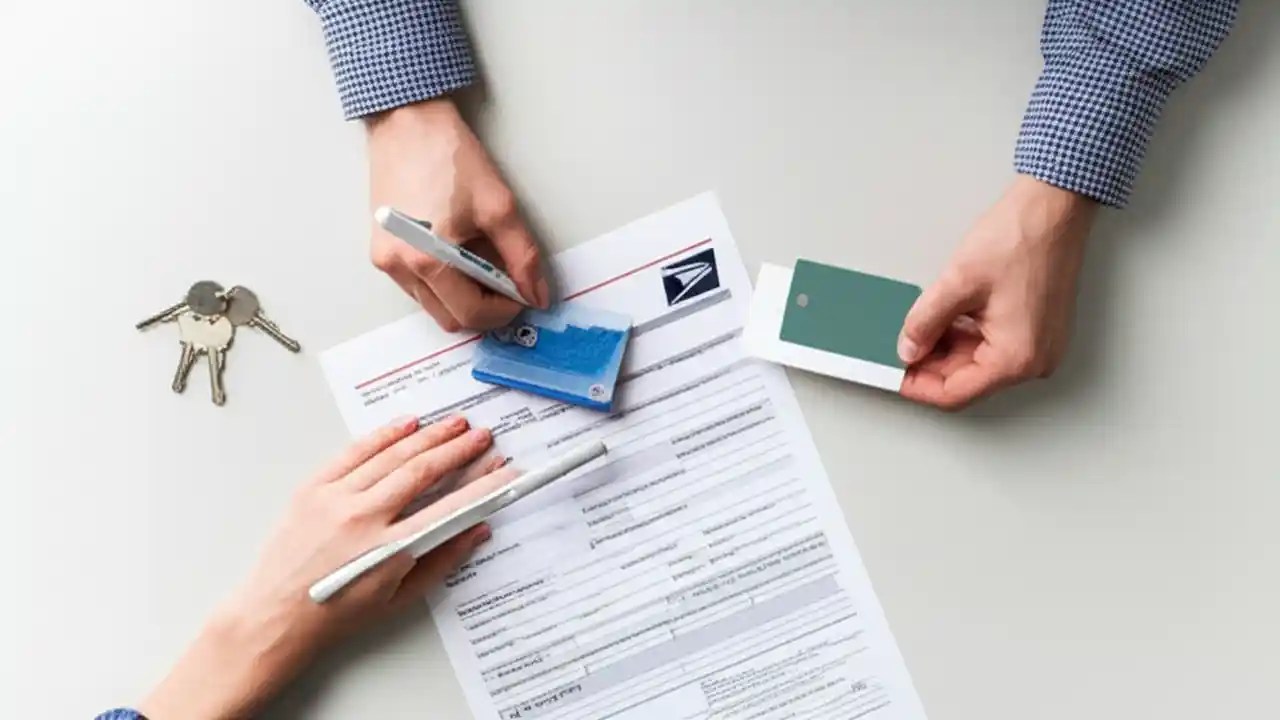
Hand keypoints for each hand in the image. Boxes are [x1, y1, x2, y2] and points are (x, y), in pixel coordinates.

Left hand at [140, 416, 515, 718]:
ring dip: (428, 436)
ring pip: (391, 455)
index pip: (450, 507)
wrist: (274, 617)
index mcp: (389, 550)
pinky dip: (382, 435)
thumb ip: (442, 560)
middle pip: (422, 470)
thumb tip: (476, 530)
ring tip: (454, 424)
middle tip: (482, 437)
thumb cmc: (335, 615)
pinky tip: (405, 425)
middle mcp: (362, 518)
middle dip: (459, 449)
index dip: (482, 485)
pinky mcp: (312, 489)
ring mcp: (334, 499)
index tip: (502, 471)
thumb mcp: (399, 599)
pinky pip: (353, 452)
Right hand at [367, 98, 549, 330]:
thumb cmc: (449, 157)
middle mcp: (400, 267)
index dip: (503, 311)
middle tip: (505, 282)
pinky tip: (456, 252)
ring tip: (479, 259)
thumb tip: (536, 293)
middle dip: (483, 307)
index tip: (521, 295)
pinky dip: (441, 282)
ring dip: (461, 295)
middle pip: (450, 318)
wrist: (408, 124)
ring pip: (432, 305)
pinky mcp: (380, 251)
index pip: (472, 313)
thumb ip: (522, 256)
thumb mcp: (499, 207)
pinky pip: (416, 287)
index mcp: (428, 259)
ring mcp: (385, 261)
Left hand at [898, 176, 1097, 409]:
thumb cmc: (1021, 238)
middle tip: (898, 347)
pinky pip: (992, 346)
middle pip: (967, 381)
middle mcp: (1033, 361)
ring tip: (918, 325)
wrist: (1054, 208)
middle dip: (929, 365)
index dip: (918, 386)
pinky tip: (944, 317)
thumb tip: (907, 348)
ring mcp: (1038, 346)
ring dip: (945, 348)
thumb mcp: (957, 283)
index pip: (955, 393)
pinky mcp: (1036, 330)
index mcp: (1016, 358)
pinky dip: (964, 336)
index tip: (893, 375)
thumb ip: (925, 322)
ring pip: (977, 363)